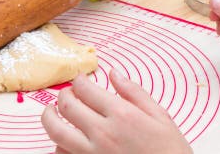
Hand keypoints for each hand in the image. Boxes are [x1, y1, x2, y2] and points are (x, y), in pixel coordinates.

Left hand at [42, 70, 191, 153]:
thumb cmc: (170, 152)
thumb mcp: (161, 117)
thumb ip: (135, 93)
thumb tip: (115, 74)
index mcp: (121, 115)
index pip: (86, 89)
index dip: (79, 81)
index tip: (80, 80)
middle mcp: (103, 133)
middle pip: (67, 106)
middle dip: (63, 94)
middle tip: (67, 93)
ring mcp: (92, 153)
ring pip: (56, 131)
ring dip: (49, 118)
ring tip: (51, 112)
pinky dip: (57, 146)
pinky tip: (63, 140)